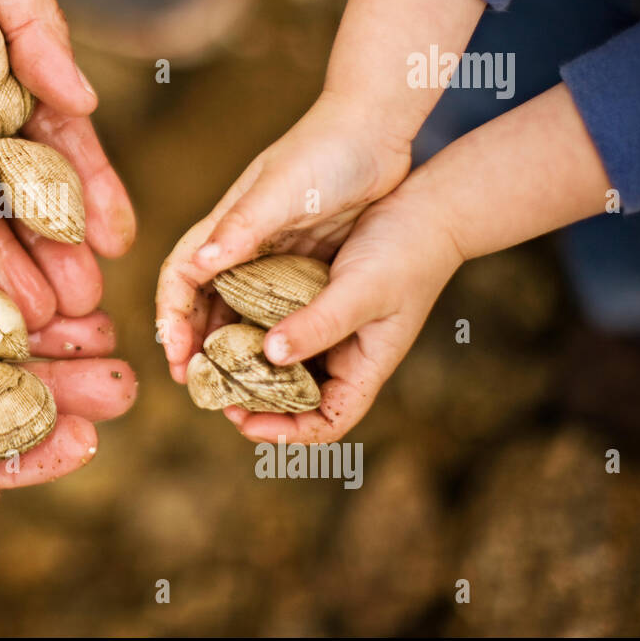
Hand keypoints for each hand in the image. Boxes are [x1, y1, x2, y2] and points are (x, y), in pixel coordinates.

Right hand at [155, 0, 483, 379]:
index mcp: (226, 224)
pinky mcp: (304, 259)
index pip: (179, 277)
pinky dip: (271, 334)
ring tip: (236, 385)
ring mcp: (273, 252)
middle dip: (194, 343)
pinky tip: (283, 361)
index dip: (171, 319)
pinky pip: (277, 307)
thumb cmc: (327, 151)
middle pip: (202, 300)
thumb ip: (242, 226)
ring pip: (238, 308)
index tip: (177, 358)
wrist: (378, 126)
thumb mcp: (284, 190)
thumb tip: (197, 264)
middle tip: (201, 387)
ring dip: (232, 344)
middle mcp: (242, 241)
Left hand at [221, 183, 461, 442]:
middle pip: (297, 401)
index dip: (285, 431)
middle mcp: (345, 356)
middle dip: (256, 402)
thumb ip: (319, 324)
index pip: (325, 423)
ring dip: (251, 368)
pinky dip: (256, 331)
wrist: (427, 209)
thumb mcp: (361, 290)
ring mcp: (331, 331)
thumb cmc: (406, 252)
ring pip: (285, 365)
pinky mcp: (317, 302)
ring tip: (212, 358)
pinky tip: (227, 319)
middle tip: (213, 387)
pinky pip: (281, 327)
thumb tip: (270, 355)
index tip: (242, 420)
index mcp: (364, 368)